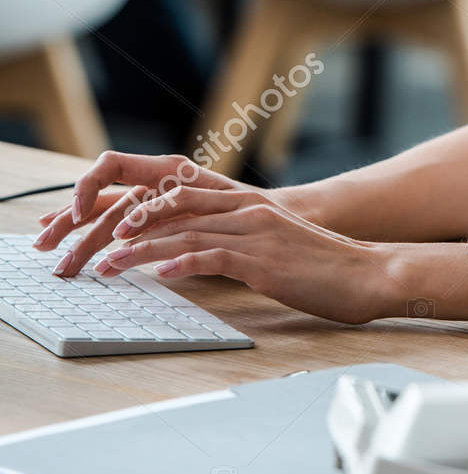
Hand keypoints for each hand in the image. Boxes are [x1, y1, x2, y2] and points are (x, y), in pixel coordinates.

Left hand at [35, 151, 394, 325]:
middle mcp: (246, 211)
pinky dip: (180, 264)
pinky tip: (157, 275)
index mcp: (247, 205)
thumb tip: (199, 260)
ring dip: (139, 252)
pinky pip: (213, 257)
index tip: (108, 226)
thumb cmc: (324, 267)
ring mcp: (254, 233)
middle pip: (172, 212)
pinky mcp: (262, 260)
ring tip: (106, 266)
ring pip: (183, 233)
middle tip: (94, 246)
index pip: (181, 199)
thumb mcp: (274, 247)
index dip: (141, 210)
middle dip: (127, 229)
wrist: (368, 273)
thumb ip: (238, 244)